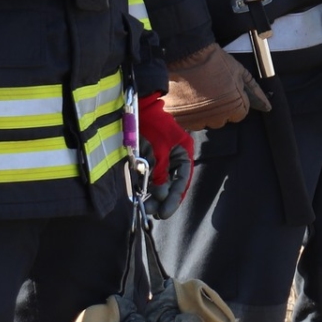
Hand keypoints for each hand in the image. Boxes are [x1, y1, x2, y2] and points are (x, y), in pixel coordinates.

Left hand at [137, 93, 194, 219]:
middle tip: (152, 212)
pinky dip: (145, 185)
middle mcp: (174, 158)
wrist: (137, 108)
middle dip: (161, 198)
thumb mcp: (159, 152)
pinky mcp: (147, 158)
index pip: (182, 181)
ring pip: (158, 182)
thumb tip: (160, 195)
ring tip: (144, 206)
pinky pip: (148, 176)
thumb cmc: (152, 127)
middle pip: (170, 184)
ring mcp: (160, 158)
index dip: (174, 198)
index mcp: (183, 154)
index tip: (164, 213)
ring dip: (152, 194)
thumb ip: (161, 174)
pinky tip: (139, 194)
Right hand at [164, 43, 270, 128]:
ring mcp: (199, 119)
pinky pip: (190, 123)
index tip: (225, 90)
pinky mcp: (182, 118)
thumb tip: (267, 106)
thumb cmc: (215, 61)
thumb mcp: (239, 71)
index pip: (240, 114)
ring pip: (206, 122)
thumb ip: (253, 89)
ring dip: (204, 113)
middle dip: (220, 108)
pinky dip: (189, 114)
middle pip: (222, 120)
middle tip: (211, 91)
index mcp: (235, 106)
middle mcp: (218, 117)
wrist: (187, 54)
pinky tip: (188, 99)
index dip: (235, 101)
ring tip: (198, 94)